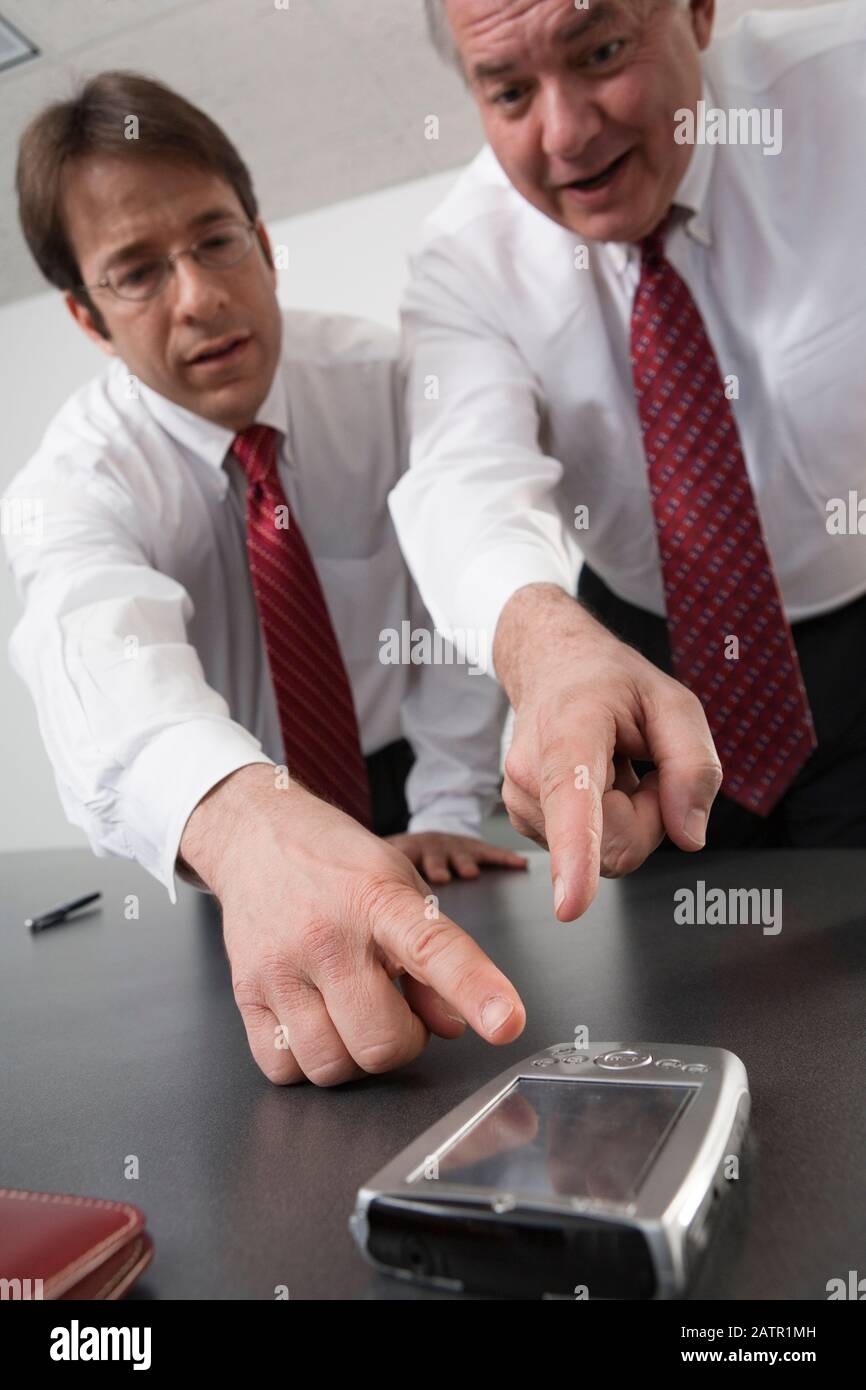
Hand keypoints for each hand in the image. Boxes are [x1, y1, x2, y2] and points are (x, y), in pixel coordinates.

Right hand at [179, 765, 525, 1085]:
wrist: (257, 837)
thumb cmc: (337, 864)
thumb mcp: (401, 887)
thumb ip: (434, 955)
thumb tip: (452, 1024)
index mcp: (377, 899)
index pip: (434, 949)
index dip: (475, 989)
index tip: (506, 1022)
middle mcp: (325, 935)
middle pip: (381, 1041)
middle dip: (403, 1042)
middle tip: (399, 1011)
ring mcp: (279, 968)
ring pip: (332, 1066)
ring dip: (355, 1057)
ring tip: (354, 1015)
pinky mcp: (245, 992)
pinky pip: (282, 1069)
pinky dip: (307, 1064)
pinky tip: (316, 1025)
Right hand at [493, 584, 722, 922]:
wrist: (552, 669)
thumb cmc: (612, 686)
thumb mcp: (674, 703)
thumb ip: (694, 767)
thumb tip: (689, 837)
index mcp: (569, 732)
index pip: (573, 799)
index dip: (575, 855)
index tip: (570, 905)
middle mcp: (531, 774)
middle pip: (618, 848)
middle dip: (650, 818)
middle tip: (641, 767)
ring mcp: (521, 803)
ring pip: (607, 856)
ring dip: (630, 819)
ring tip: (614, 768)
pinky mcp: (526, 823)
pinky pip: (593, 854)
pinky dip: (611, 825)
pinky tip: (598, 783)